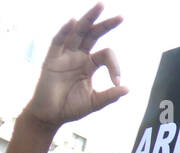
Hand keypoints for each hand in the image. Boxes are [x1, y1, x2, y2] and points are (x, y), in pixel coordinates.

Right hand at [24, 5, 126, 129]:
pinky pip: (58, 41)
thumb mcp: (95, 102)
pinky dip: (65, 31)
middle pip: (93, 35)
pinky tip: (74, 21)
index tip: (117, 82)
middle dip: (106, 25)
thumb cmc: (72, 108)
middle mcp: (78, 56)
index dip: (115, 66)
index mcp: (89, 65)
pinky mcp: (51, 60)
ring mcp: (64, 56)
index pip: (106, 55)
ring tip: (100, 7)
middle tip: (121, 17)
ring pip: (77, 32)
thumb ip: (110, 96)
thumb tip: (128, 88)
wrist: (51, 115)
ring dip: (89, 19)